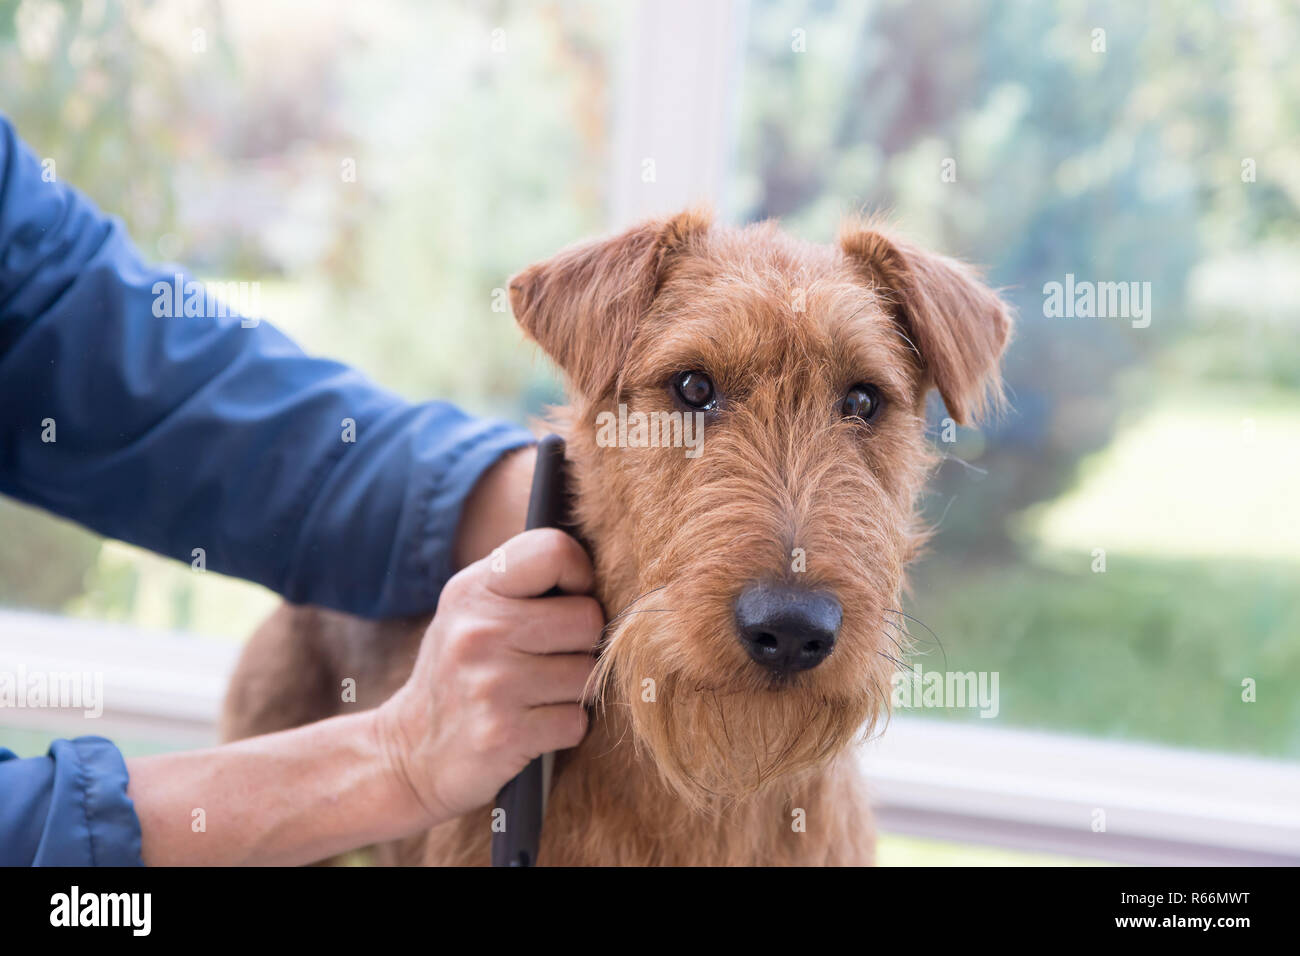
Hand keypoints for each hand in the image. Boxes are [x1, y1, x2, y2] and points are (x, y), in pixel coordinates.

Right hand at [375, 528, 602, 823]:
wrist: (410, 752)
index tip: (567, 599)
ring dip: (574, 690)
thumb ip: (523, 584)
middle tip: (549, 659)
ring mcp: (491, 683)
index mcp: (473, 590)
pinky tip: (532, 725)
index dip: (578, 574)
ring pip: (588, 674)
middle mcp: (479, 631)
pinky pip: (577, 721)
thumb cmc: (461, 672)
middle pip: (588, 619)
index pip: (553, 550)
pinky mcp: (503, 733)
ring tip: (536, 694)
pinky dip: (564, 728)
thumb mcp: (470, 611)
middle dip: (581, 644)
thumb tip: (598, 572)